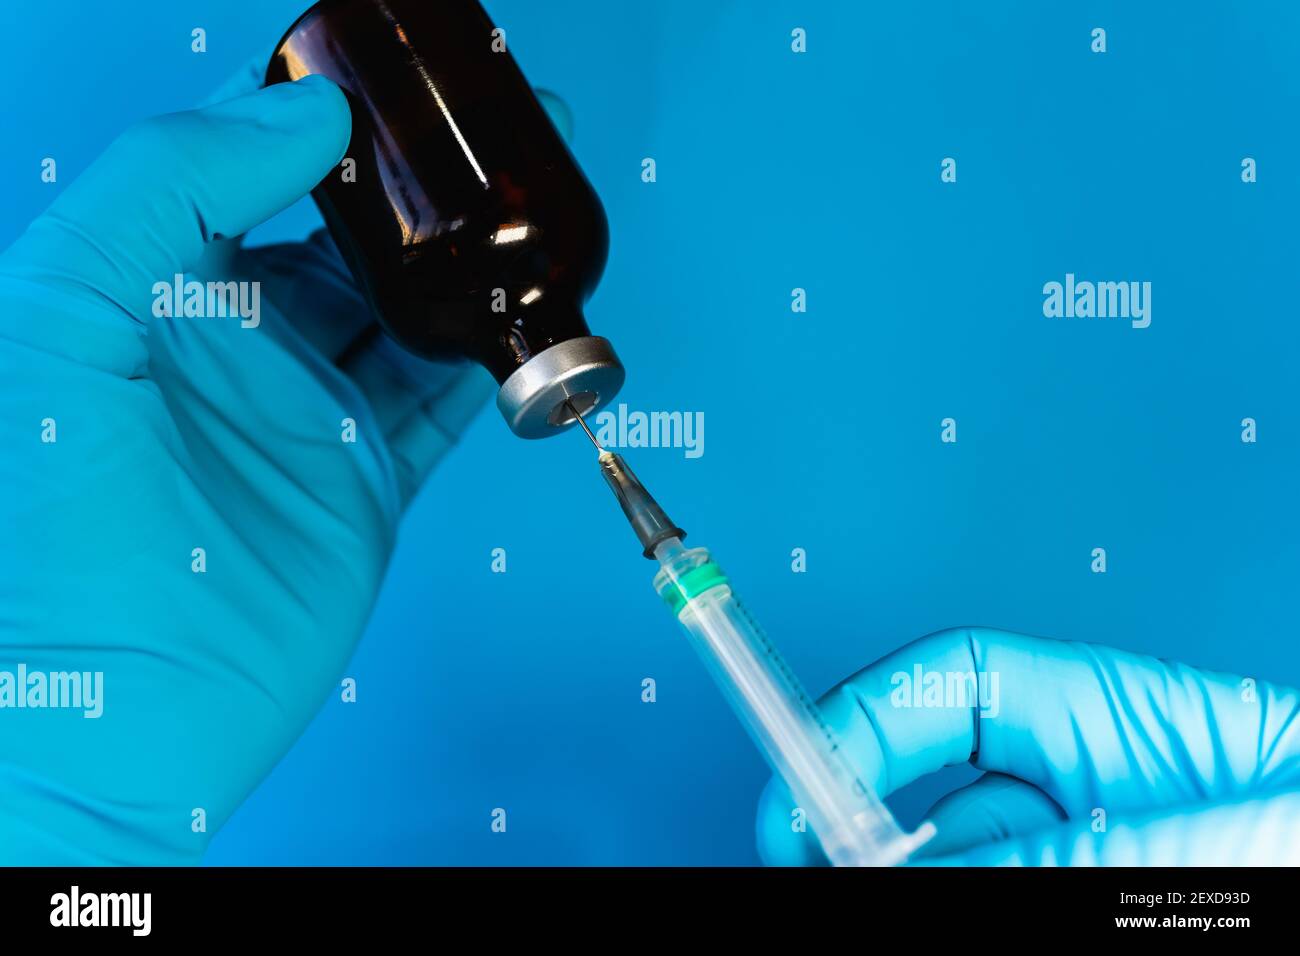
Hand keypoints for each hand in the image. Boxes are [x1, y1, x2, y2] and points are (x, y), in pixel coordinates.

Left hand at [0, 65, 496, 862]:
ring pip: (407, 316)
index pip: (244, 172)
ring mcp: (306, 415)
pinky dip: (490, 368)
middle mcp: (235, 345)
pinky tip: (524, 325)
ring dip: (466, 271)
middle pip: (346, 239)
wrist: (105, 707)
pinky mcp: (364, 485)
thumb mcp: (59, 306)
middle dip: (418, 193)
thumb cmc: (38, 514)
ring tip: (527, 221)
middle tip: (493, 144)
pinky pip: (444, 409)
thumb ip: (165, 183)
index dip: (317, 124)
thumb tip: (303, 115)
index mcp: (149, 289)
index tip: (389, 90)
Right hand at [755, 627, 1299, 864]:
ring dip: (902, 874)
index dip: (865, 714)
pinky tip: (919, 895)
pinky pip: (1003, 893)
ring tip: (863, 881)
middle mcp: (1086, 788)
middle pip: (935, 792)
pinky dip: (951, 900)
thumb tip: (925, 868)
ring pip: (960, 864)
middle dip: (864, 822)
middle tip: (814, 861)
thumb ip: (1070, 847)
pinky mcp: (1099, 900)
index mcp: (1113, 716)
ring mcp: (1084, 858)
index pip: (956, 685)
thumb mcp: (1222, 835)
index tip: (806, 776)